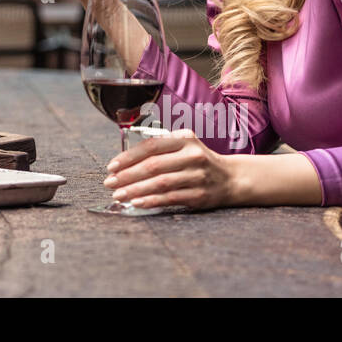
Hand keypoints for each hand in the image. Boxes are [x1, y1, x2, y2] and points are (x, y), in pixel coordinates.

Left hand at [103, 129, 236, 209]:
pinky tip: (137, 202)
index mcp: (185, 139)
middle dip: (127, 176)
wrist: (231, 178)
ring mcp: (198, 176)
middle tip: (110, 183)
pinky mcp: (200, 195)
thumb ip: (160, 148)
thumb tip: (124, 162)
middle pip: (153, 165)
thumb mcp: (184, 146)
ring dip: (135, 190)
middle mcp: (192, 155)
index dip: (128, 157)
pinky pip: (171, 198)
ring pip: (160, 183)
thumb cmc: (198, 161)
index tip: (112, 167)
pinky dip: (151, 200)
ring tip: (119, 195)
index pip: (151, 146)